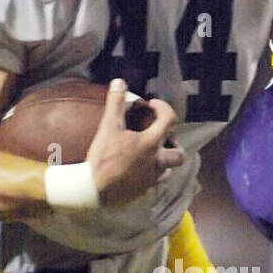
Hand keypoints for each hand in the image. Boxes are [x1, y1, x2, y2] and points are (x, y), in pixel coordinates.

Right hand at [86, 78, 184, 205]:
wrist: (93, 189)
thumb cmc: (102, 157)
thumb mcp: (108, 126)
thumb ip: (116, 103)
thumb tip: (119, 82)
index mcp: (151, 143)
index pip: (170, 119)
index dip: (163, 108)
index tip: (151, 106)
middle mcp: (157, 162)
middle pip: (179, 153)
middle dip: (172, 143)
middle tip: (158, 137)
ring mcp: (152, 178)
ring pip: (168, 169)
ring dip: (163, 159)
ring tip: (150, 153)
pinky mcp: (144, 191)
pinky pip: (155, 181)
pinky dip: (152, 173)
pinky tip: (139, 169)